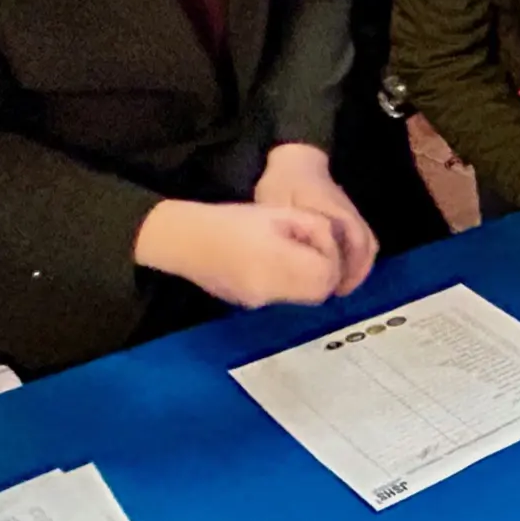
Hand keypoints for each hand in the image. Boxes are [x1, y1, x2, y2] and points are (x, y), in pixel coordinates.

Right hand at [133, 199, 349, 308]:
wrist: (186, 241)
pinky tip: (275, 265)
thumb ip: (315, 230)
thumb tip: (332, 251)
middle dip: (325, 273)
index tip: (322, 244)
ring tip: (293, 254)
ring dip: (309, 280)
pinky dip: (290, 284)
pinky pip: (284, 298)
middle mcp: (269, 288)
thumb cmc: (234, 220)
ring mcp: (258, 301)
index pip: (326, 275)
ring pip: (303, 298)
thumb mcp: (282, 214)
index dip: (333, 260)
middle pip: (319, 292)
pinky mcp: (249, 306)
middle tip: (314, 251)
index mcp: (277, 260)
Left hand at [256, 143, 376, 293]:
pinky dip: (353, 256)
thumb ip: (287, 229)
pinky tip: (336, 268)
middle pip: (368, 245)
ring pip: (366, 243)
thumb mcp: (278, 205)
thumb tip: (294, 259)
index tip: (337, 288)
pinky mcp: (346, 217)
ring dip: (357, 265)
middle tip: (339, 291)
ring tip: (339, 284)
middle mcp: (349, 215)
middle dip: (358, 272)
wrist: (295, 160)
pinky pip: (359, 239)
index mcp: (335, 213)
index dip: (351, 268)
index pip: (356, 241)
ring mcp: (351, 215)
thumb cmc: (284, 183)